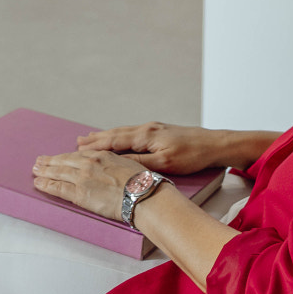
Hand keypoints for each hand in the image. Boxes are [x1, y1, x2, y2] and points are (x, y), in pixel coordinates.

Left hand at [32, 149, 147, 219]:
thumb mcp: (127, 165)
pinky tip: (39, 183)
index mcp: (102, 156)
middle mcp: (90, 164)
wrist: (143, 195)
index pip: (77, 156)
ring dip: (44, 171)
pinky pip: (58, 188)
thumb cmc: (141, 183)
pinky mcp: (80, 193)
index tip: (57, 157)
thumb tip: (111, 168)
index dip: (65, 157)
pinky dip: (46, 185)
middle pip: (64, 161)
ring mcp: (83, 178)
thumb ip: (114, 164)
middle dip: (49, 161)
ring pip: (58, 173)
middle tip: (39, 161)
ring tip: (35, 171)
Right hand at [75, 122, 224, 174]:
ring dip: (106, 137)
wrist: (214, 144)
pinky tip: (118, 140)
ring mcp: (154, 129)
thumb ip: (141, 163)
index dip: (96, 145)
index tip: (79, 148)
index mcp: (146, 136)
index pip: (115, 141)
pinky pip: (132, 134)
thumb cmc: (192, 154)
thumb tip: (119, 164)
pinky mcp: (160, 132)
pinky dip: (119, 137)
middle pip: (116, 134)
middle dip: (96, 139)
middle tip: (77, 142)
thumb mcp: (166, 163)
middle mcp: (147, 129)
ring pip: (124, 133)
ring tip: (91, 139)